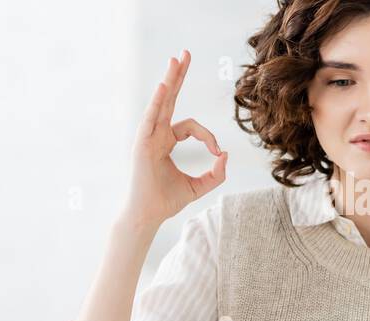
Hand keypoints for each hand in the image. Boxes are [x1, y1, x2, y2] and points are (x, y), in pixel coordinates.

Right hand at [124, 50, 227, 228]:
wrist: (148, 216)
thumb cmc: (167, 201)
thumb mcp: (199, 186)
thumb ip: (216, 174)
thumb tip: (227, 155)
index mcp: (165, 141)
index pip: (191, 126)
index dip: (208, 136)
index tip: (218, 152)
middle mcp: (155, 134)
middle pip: (169, 99)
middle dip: (178, 76)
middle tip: (185, 54)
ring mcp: (147, 137)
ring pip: (161, 103)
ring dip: (170, 80)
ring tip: (176, 59)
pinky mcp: (142, 145)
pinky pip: (151, 118)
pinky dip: (158, 103)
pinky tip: (164, 87)